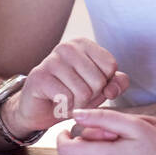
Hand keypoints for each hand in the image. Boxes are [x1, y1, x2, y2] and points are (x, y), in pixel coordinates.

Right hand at [3, 37, 128, 137]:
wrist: (40, 110)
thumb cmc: (72, 96)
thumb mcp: (100, 89)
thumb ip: (116, 83)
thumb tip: (112, 89)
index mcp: (83, 44)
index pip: (110, 66)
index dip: (104, 84)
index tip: (89, 86)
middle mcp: (67, 47)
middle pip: (98, 80)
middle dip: (91, 98)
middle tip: (76, 97)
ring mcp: (51, 60)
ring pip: (83, 92)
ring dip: (78, 106)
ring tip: (67, 101)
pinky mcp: (39, 76)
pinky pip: (66, 98)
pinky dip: (65, 108)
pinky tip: (57, 104)